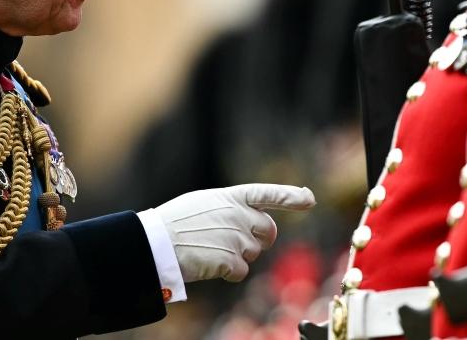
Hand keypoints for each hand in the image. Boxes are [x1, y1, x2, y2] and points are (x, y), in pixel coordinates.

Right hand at [150, 184, 314, 282]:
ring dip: (237, 256)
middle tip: (237, 243)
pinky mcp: (232, 260)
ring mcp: (237, 237)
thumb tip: (248, 220)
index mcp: (231, 197)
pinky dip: (228, 273)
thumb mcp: (204, 203)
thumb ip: (230, 208)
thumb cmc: (175, 223)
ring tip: (210, 250)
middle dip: (259, 239)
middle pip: (268, 230)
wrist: (157, 243)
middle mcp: (239, 214)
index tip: (309, 198)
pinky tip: (209, 264)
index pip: (266, 193)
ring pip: (253, 253)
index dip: (290, 196)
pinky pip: (241, 271)